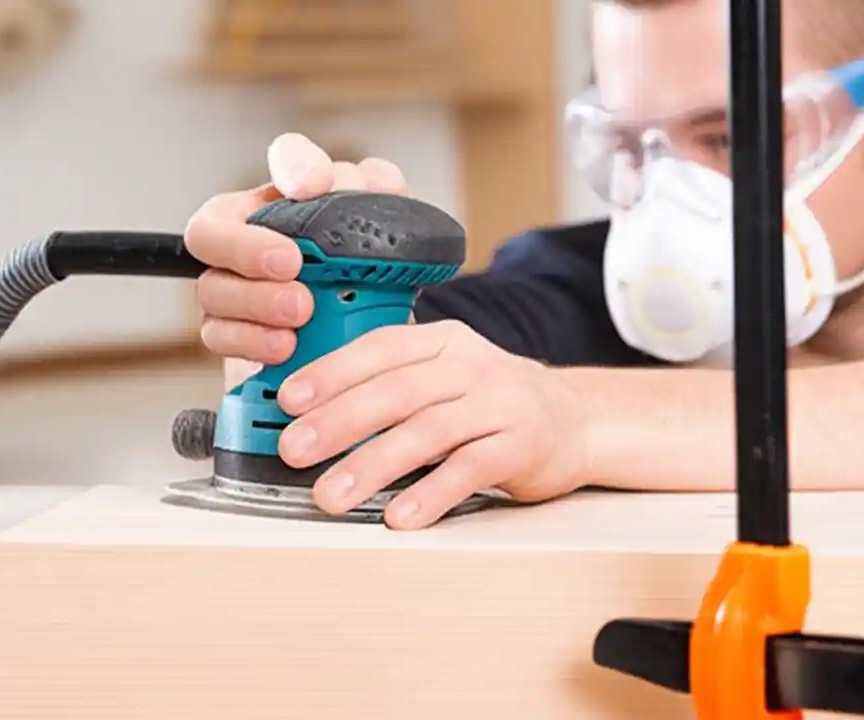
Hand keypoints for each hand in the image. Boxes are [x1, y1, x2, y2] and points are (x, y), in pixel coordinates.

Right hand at [184, 132, 407, 378]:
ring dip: (255, 299)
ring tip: (300, 313)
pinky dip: (253, 340)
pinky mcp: (229, 333)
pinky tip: (286, 345)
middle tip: (291, 264)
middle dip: (249, 246)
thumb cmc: (366, 286)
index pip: (287, 158)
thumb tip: (378, 184)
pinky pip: (219, 335)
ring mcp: (230, 285)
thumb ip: (382, 208)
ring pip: (213, 287)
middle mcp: (252, 234)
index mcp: (296, 198)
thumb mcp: (384, 245)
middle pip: (214, 228)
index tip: (315, 185)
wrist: (361, 345)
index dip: (294, 164)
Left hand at [273, 320, 592, 529]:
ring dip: (373, 464)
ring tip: (332, 493)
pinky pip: (470, 470)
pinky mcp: (522, 447)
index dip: (332, 372)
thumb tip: (308, 410)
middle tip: (294, 449)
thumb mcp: (443, 375)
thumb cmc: (490, 402)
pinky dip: (430, 494)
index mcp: (443, 341)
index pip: (381, 347)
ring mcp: (500, 405)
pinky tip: (398, 515)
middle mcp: (471, 366)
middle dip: (339, 420)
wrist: (574, 421)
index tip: (289, 399)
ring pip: (428, 431)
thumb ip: (389, 382)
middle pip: (398, 391)